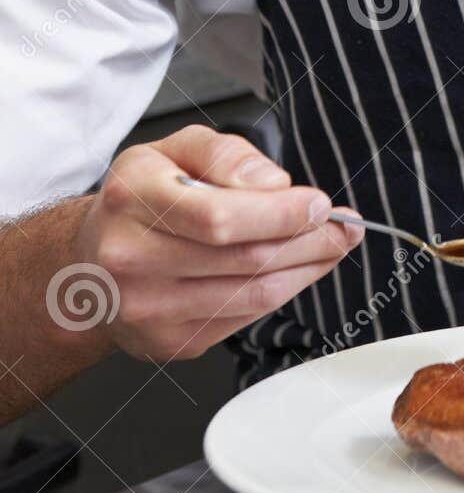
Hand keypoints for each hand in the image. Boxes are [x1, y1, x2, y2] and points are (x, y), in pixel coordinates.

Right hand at [71, 124, 363, 362]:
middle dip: (310, 241)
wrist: (89, 266)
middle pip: (245, 258)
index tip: (319, 203)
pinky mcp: (172, 342)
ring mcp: (150, 310)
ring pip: (254, 294)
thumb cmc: (138, 201)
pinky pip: (245, 319)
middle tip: (345, 226)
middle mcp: (133, 260)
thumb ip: (225, 154)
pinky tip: (299, 270)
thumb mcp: (173, 150)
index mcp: (132, 201)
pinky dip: (282, 292)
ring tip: (332, 246)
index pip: (219, 216)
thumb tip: (273, 184)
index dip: (280, 213)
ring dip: (307, 270)